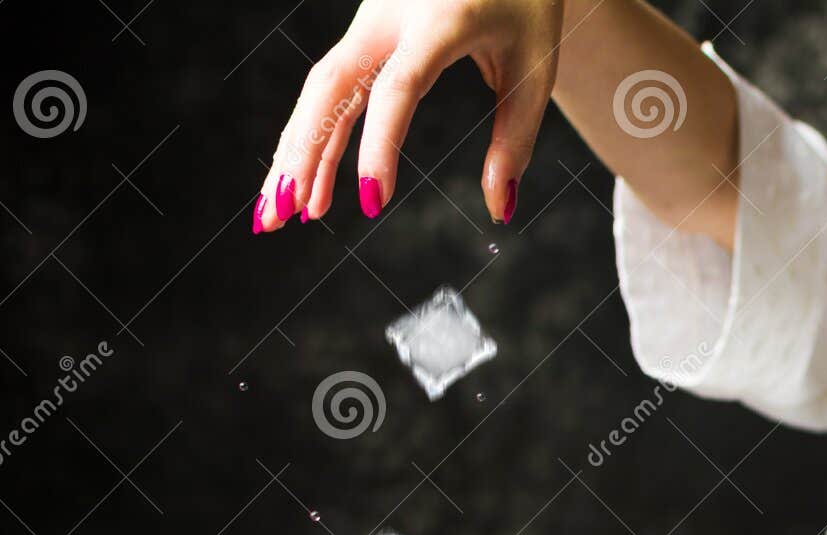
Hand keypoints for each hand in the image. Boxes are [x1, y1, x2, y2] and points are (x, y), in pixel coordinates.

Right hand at [252, 0, 563, 229]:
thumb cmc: (526, 6)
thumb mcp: (536, 71)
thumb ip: (516, 140)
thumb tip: (499, 210)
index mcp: (439, 20)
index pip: (397, 88)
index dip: (380, 146)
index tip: (372, 204)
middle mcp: (390, 14)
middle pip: (332, 85)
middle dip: (304, 152)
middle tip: (285, 215)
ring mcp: (370, 19)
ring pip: (321, 87)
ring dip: (296, 150)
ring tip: (282, 213)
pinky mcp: (365, 31)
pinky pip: (332, 85)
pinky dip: (315, 133)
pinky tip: (308, 180)